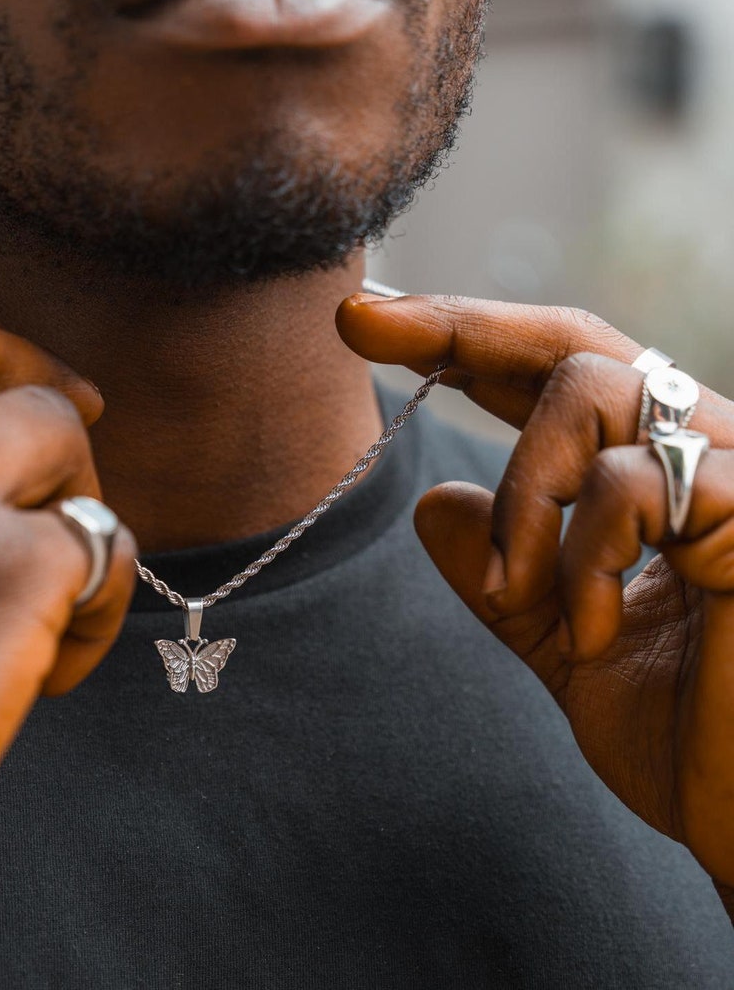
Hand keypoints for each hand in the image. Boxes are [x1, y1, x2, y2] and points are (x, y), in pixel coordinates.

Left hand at [338, 294, 733, 897]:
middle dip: (458, 326)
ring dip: (523, 497)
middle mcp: (705, 456)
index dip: (461, 336)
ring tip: (517, 594)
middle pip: (573, 342)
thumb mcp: (563, 644)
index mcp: (660, 483)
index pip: (554, 379)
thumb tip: (432, 503)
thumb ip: (505, 577)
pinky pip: (634, 484)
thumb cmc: (691, 740)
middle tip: (361, 325)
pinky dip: (582, 560)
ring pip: (589, 393)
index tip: (364, 320)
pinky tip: (589, 634)